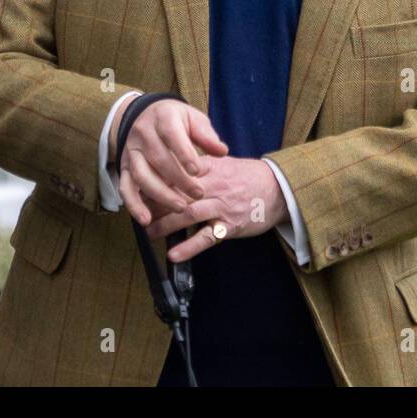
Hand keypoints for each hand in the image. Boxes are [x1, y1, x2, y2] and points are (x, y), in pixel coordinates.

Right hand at [116, 97, 227, 226]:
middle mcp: (143, 135)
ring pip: (141, 175)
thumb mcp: (193, 119)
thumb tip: (222, 151)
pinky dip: (133, 205)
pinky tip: (146, 219)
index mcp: (163, 118)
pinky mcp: (124, 168)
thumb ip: (206, 136)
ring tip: (180, 208)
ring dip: (160, 195)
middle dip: (179, 180)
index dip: (183, 153)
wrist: (144, 115)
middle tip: (199, 194)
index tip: (197, 171)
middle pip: (158, 159)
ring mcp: (131, 152)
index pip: (171, 135)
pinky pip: (125, 188)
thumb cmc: (176, 120)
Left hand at [145, 156, 289, 262]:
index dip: (156, 179)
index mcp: (209, 168)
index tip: (139, 185)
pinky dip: (189, 247)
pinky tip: (174, 255)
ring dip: (165, 225)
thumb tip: (172, 166)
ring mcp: (221, 206)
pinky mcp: (229, 226)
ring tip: (149, 232)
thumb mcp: (223, 163)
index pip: (177, 172)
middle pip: (177, 193)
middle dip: (155, 203)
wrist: (278, 190)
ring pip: (187, 214)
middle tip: (137, 211)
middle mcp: (213, 186)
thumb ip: (199, 164)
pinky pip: (206, 238)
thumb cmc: (248, 177)